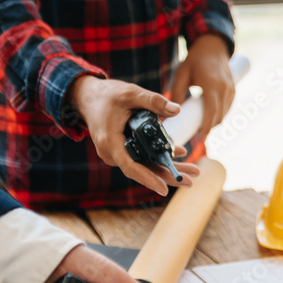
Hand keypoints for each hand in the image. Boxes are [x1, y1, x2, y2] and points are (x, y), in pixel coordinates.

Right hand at [69, 76, 200, 195]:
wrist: (89, 98)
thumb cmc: (107, 95)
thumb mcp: (131, 93)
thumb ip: (153, 101)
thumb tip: (177, 109)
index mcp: (111, 142)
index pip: (130, 166)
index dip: (147, 178)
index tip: (163, 189)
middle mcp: (113, 153)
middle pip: (143, 170)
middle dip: (168, 177)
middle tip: (191, 181)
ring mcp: (119, 154)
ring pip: (145, 166)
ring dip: (169, 169)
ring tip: (193, 171)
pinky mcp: (124, 151)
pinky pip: (143, 158)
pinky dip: (160, 157)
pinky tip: (178, 153)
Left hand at [170, 34, 234, 142]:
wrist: (213, 47)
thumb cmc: (195, 59)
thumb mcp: (181, 73)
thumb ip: (177, 92)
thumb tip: (171, 113)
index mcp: (212, 84)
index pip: (211, 112)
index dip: (206, 128)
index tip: (200, 140)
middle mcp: (224, 88)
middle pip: (218, 117)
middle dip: (208, 128)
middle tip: (195, 134)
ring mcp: (231, 90)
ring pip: (224, 115)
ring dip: (213, 122)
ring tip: (200, 126)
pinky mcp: (233, 91)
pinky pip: (227, 109)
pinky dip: (218, 115)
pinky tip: (208, 117)